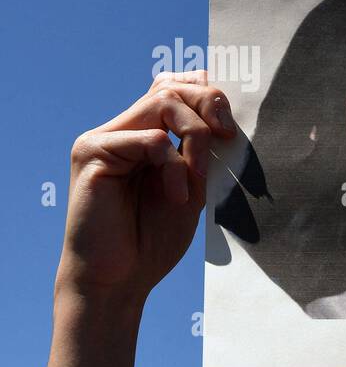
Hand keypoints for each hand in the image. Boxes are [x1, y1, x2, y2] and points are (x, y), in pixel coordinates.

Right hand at [57, 70, 235, 305]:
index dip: (206, 92)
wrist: (119, 279)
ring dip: (195, 137)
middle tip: (229, 137)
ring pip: (163, 103)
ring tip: (196, 178)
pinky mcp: (91, 151)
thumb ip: (201, 151)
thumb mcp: (192, 187)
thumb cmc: (153, 239)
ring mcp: (104, 138)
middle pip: (171, 88)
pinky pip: (151, 139)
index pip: (173, 87)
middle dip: (210, 104)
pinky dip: (174, 166)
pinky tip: (175, 197)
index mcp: (144, 136)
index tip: (232, 126)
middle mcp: (121, 130)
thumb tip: (224, 114)